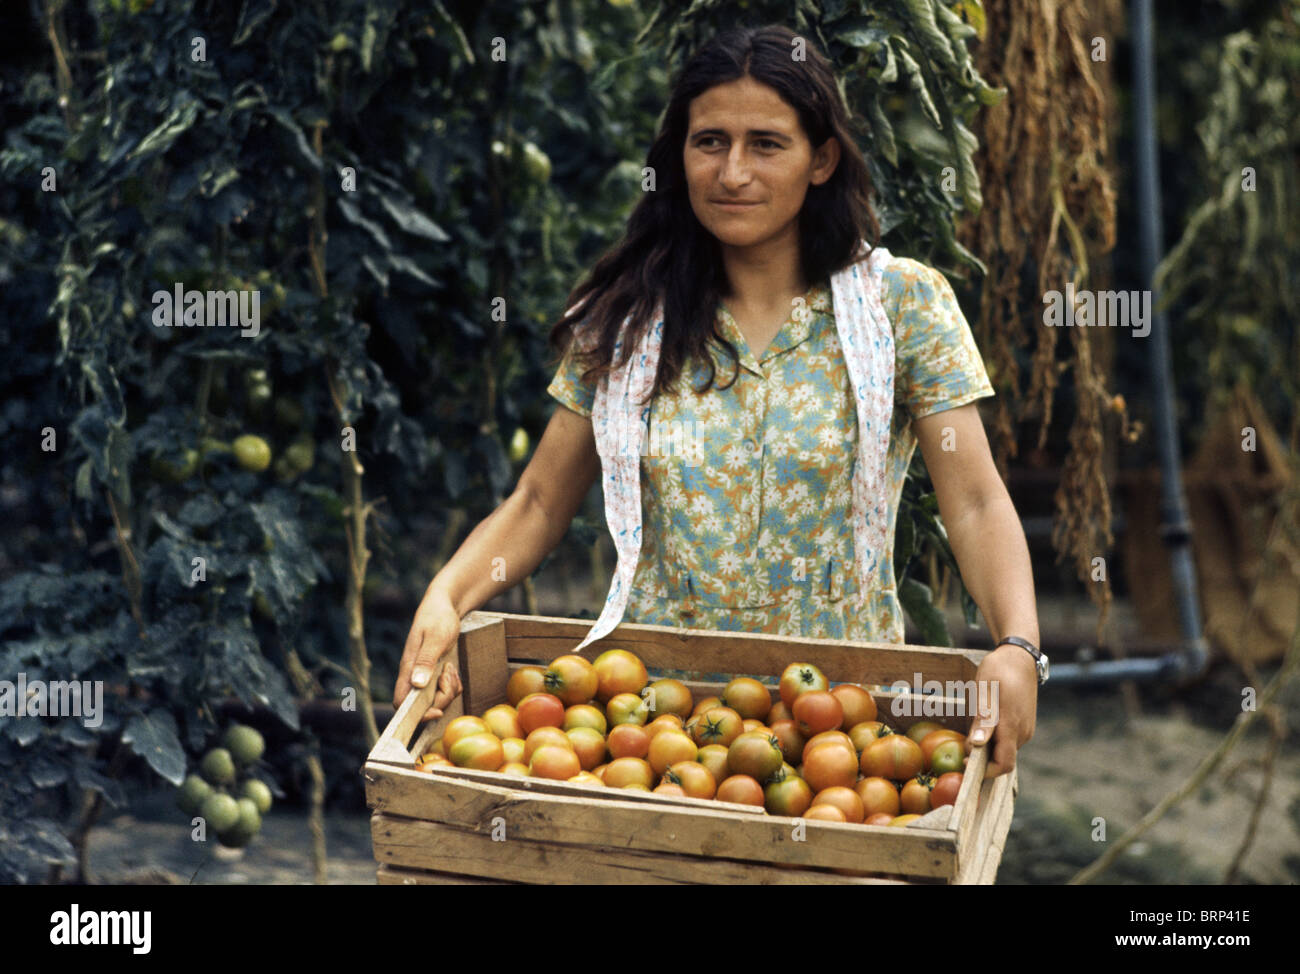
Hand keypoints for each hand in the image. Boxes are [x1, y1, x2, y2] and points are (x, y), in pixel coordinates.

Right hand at [394, 587, 463, 721]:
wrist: (444, 605)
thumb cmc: (438, 618)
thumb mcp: (435, 638)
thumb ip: (426, 660)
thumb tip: (417, 684)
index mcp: (408, 669)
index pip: (401, 703)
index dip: (417, 714)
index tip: (437, 710)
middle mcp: (413, 676)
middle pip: (424, 705)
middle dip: (442, 696)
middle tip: (449, 673)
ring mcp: (424, 676)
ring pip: (437, 698)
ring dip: (449, 688)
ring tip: (450, 667)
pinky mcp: (434, 674)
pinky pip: (445, 690)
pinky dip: (453, 684)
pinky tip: (452, 668)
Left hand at [965, 643, 1037, 776]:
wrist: (1019, 656)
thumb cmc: (999, 671)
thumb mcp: (985, 692)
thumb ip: (983, 720)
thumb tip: (977, 745)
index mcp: (1012, 727)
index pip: (1003, 765)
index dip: (985, 770)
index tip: (965, 762)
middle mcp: (1022, 733)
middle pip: (1003, 758)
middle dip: (983, 758)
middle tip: (963, 743)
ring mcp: (1025, 729)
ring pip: (1005, 749)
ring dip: (988, 747)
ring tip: (973, 729)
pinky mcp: (1024, 724)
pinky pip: (1008, 739)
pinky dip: (995, 739)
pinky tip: (984, 723)